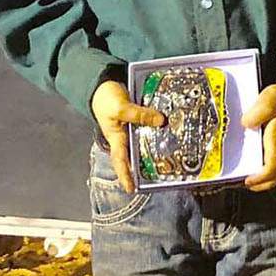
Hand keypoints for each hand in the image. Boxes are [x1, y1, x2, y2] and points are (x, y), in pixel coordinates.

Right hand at [90, 79, 163, 193]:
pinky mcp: (139, 119)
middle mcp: (125, 137)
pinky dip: (158, 129)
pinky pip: (150, 127)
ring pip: (145, 141)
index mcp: (116, 139)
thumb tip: (161, 121)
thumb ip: (139, 115)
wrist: (103, 85)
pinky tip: (171, 130)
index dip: (125, 175)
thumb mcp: (120, 108)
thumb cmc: (106, 100)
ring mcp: (133, 128)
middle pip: (136, 155)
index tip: (131, 189)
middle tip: (158, 177)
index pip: (120, 161)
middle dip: (145, 166)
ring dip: (156, 147)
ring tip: (172, 157)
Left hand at [242, 76, 275, 191]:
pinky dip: (255, 162)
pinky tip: (242, 152)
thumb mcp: (270, 98)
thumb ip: (260, 110)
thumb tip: (246, 123)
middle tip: (241, 179)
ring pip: (270, 168)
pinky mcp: (274, 142)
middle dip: (258, 183)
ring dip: (256, 173)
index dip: (260, 179)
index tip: (247, 180)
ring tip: (238, 168)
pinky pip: (266, 159)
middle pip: (273, 176)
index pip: (273, 169)